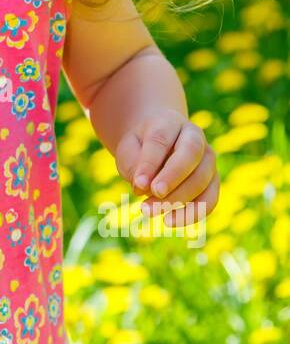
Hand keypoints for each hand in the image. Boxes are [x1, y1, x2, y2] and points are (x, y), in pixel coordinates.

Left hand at [115, 108, 219, 225]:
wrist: (159, 144)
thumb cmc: (141, 147)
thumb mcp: (129, 149)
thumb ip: (134, 164)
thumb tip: (143, 188)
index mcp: (169, 122)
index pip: (161, 139)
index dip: (150, 163)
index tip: (137, 184)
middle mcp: (194, 136)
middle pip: (190, 153)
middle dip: (172, 177)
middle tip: (153, 194)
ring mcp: (207, 158)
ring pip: (203, 177)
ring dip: (178, 199)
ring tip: (150, 212)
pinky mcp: (213, 180)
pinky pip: (210, 198)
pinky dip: (193, 213)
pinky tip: (170, 221)